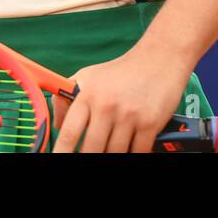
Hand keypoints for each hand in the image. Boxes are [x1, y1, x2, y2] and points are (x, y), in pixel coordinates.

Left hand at [51, 46, 192, 152]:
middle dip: (89, 156)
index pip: (69, 133)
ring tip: (111, 146)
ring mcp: (129, 115)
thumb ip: (67, 99)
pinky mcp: (150, 122)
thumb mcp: (88, 76)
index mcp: (87, 95)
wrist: (159, 58)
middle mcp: (106, 105)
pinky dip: (134, 154)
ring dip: (113, 154)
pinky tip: (130, 148)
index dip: (62, 152)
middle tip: (92, 152)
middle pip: (91, 149)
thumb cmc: (120, 71)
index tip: (59, 159)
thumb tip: (57, 126)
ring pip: (114, 153)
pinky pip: (138, 152)